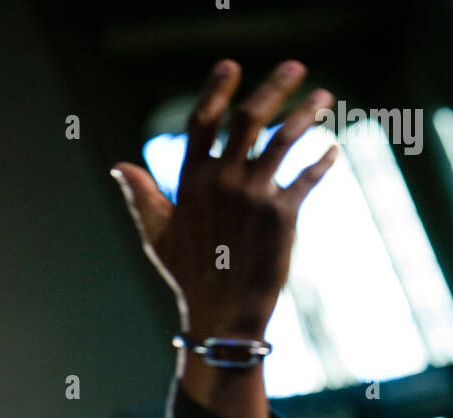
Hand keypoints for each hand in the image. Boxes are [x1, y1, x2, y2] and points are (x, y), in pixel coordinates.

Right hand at [111, 59, 336, 338]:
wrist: (223, 318)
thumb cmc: (190, 278)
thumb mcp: (157, 237)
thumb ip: (142, 197)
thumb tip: (119, 166)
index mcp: (192, 183)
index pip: (201, 122)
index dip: (215, 90)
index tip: (231, 65)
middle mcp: (222, 182)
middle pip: (248, 118)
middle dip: (274, 87)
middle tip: (296, 66)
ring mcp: (253, 196)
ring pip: (284, 139)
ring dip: (307, 112)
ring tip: (326, 97)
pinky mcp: (282, 215)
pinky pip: (308, 177)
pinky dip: (323, 161)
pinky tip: (333, 150)